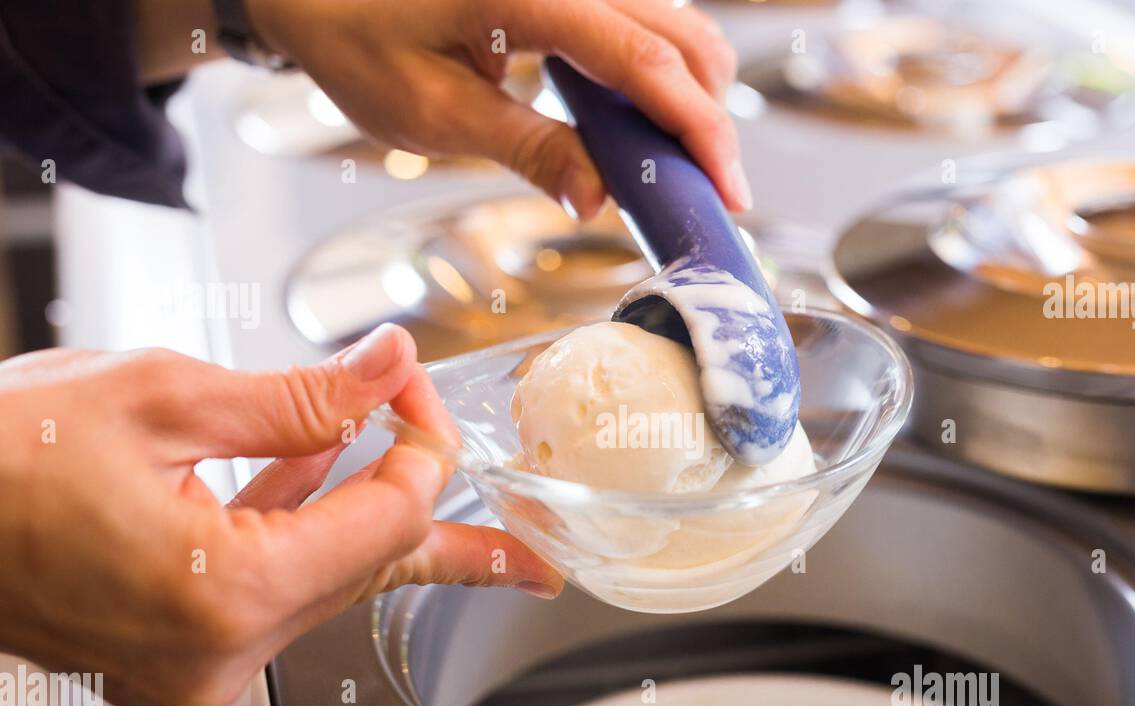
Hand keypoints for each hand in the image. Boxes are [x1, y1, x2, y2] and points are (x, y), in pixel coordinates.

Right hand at [0, 324, 561, 705]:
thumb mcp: (161, 397)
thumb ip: (299, 395)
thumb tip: (388, 368)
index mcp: (227, 591)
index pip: (387, 520)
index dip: (419, 447)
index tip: (411, 390)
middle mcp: (218, 654)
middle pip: (370, 572)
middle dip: (438, 526)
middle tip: (532, 555)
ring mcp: (192, 671)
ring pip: (320, 585)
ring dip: (357, 516)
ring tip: (410, 470)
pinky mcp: (171, 664)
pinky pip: (268, 598)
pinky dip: (293, 537)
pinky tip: (306, 475)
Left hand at [244, 0, 747, 216]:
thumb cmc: (356, 37)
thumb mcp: (432, 112)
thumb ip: (526, 148)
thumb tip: (598, 198)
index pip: (647, 63)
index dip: (699, 132)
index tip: (727, 192)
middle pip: (686, 37)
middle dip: (711, 121)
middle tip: (711, 195)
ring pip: (676, 26)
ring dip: (693, 99)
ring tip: (681, 172)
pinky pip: (643, 25)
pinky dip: (662, 80)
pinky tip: (646, 131)